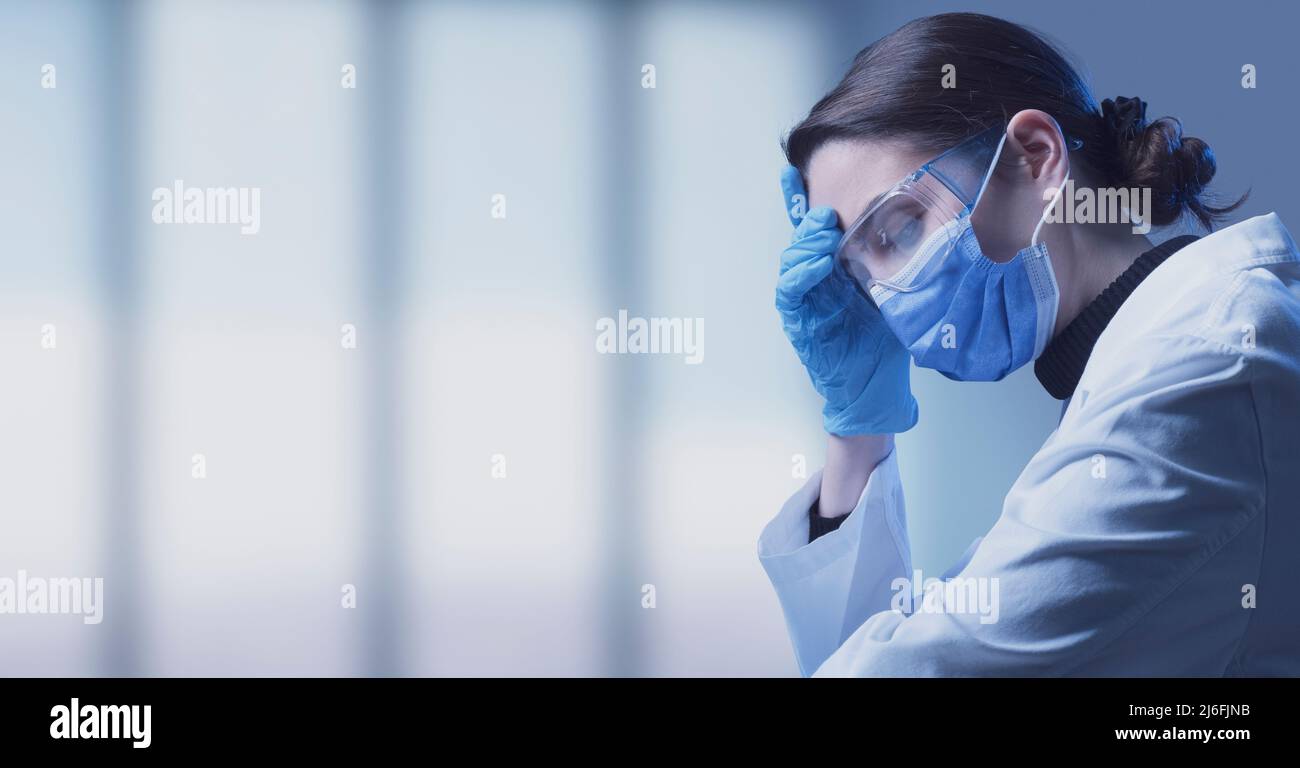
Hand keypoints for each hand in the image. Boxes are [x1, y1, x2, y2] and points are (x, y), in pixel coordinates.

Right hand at [776, 165, 917, 435]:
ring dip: (806, 242)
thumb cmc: (884, 341)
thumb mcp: (896, 290)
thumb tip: (927, 218)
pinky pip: (791, 291)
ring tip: (823, 230)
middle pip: (799, 237)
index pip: (815, 228)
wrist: (876, 388)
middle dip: (805, 215)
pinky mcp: (799, 322)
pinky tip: (819, 264)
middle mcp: (815, 280)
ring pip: (793, 259)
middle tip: (827, 208)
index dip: (801, 198)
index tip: (796, 168)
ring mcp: (805, 300)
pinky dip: (802, 274)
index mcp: (834, 268)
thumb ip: (897, 259)